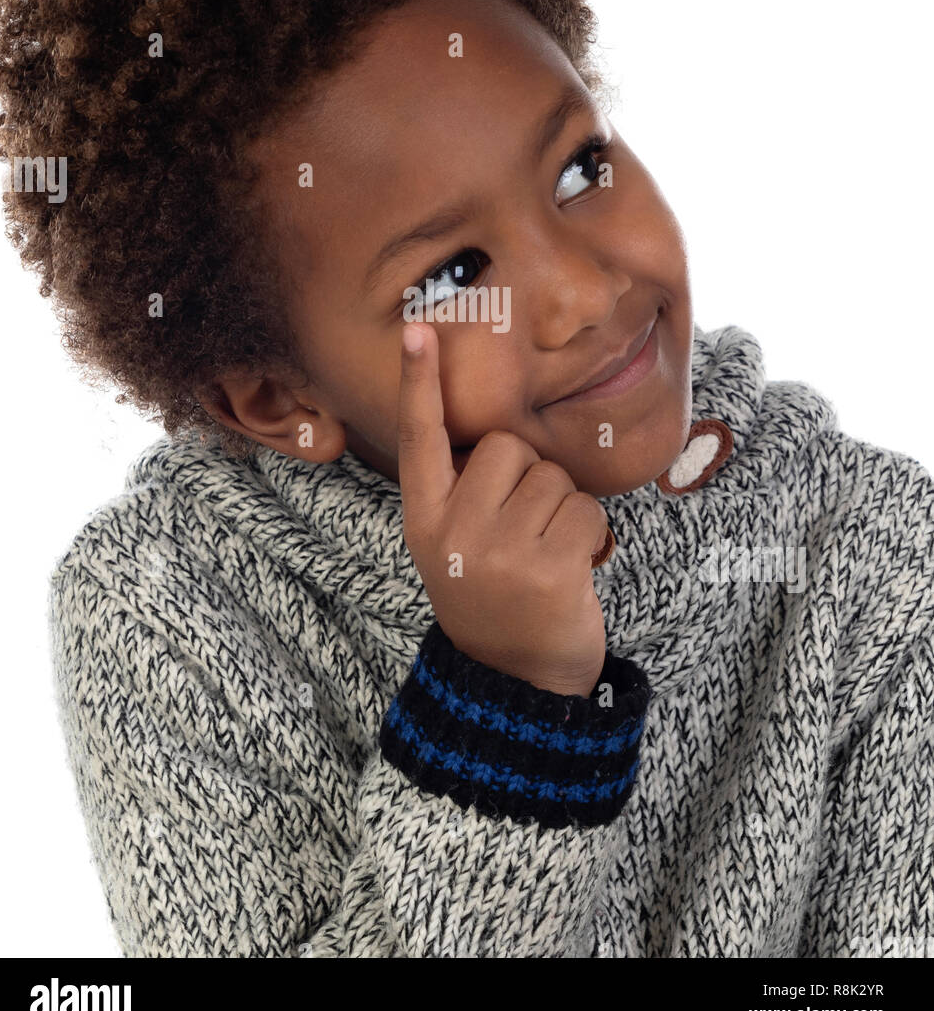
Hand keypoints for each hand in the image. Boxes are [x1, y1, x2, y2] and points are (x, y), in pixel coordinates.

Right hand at [396, 321, 609, 696]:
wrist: (518, 682)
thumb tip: (503, 439)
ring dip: (564, 509)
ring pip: (553, 478)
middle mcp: (452, 534)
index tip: (419, 328)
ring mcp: (498, 554)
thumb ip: (465, 493)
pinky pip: (585, 511)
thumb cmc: (494, 596)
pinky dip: (591, 534)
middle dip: (530, 477)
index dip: (419, 382)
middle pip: (509, 448)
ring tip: (546, 553)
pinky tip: (572, 568)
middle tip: (524, 529)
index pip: (420, 439)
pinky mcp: (547, 571)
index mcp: (424, 520)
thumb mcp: (453, 547)